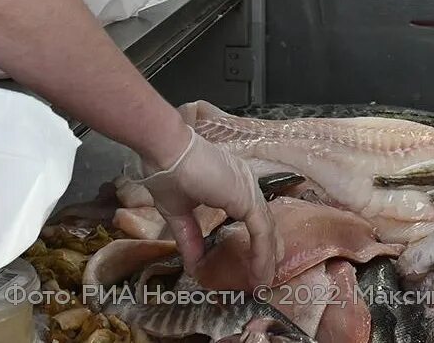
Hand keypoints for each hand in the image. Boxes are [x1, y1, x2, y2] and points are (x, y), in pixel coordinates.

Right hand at [141, 128, 281, 286]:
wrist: (166, 151)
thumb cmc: (168, 173)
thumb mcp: (178, 213)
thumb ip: (190, 238)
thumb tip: (192, 266)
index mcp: (232, 185)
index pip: (252, 217)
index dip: (255, 241)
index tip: (253, 263)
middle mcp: (246, 186)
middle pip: (264, 224)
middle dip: (267, 252)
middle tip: (264, 276)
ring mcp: (249, 191)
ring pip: (267, 231)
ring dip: (267, 259)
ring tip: (263, 282)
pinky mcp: (247, 199)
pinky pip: (262, 233)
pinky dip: (263, 255)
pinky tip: (260, 273)